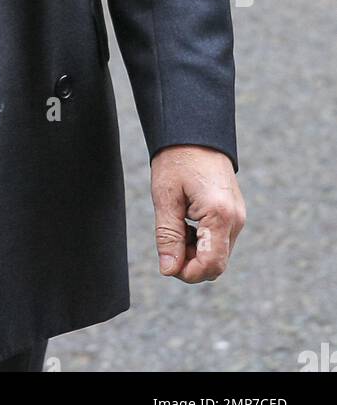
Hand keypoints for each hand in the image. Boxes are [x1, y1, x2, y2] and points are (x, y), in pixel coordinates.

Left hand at [150, 145, 245, 283]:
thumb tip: (168, 270)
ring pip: (219, 254)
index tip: (167, 263)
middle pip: (216, 264)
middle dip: (191, 263)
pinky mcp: (235, 213)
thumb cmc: (177, 159)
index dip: (187, 273)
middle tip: (169, 241)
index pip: (211, 265)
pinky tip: (187, 221)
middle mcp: (236, 219)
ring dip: (196, 251)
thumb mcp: (166, 197)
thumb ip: (168, 236)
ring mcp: (239, 216)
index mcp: (220, 215)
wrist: (196, 131)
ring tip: (176, 224)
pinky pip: (221, 240)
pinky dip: (203, 241)